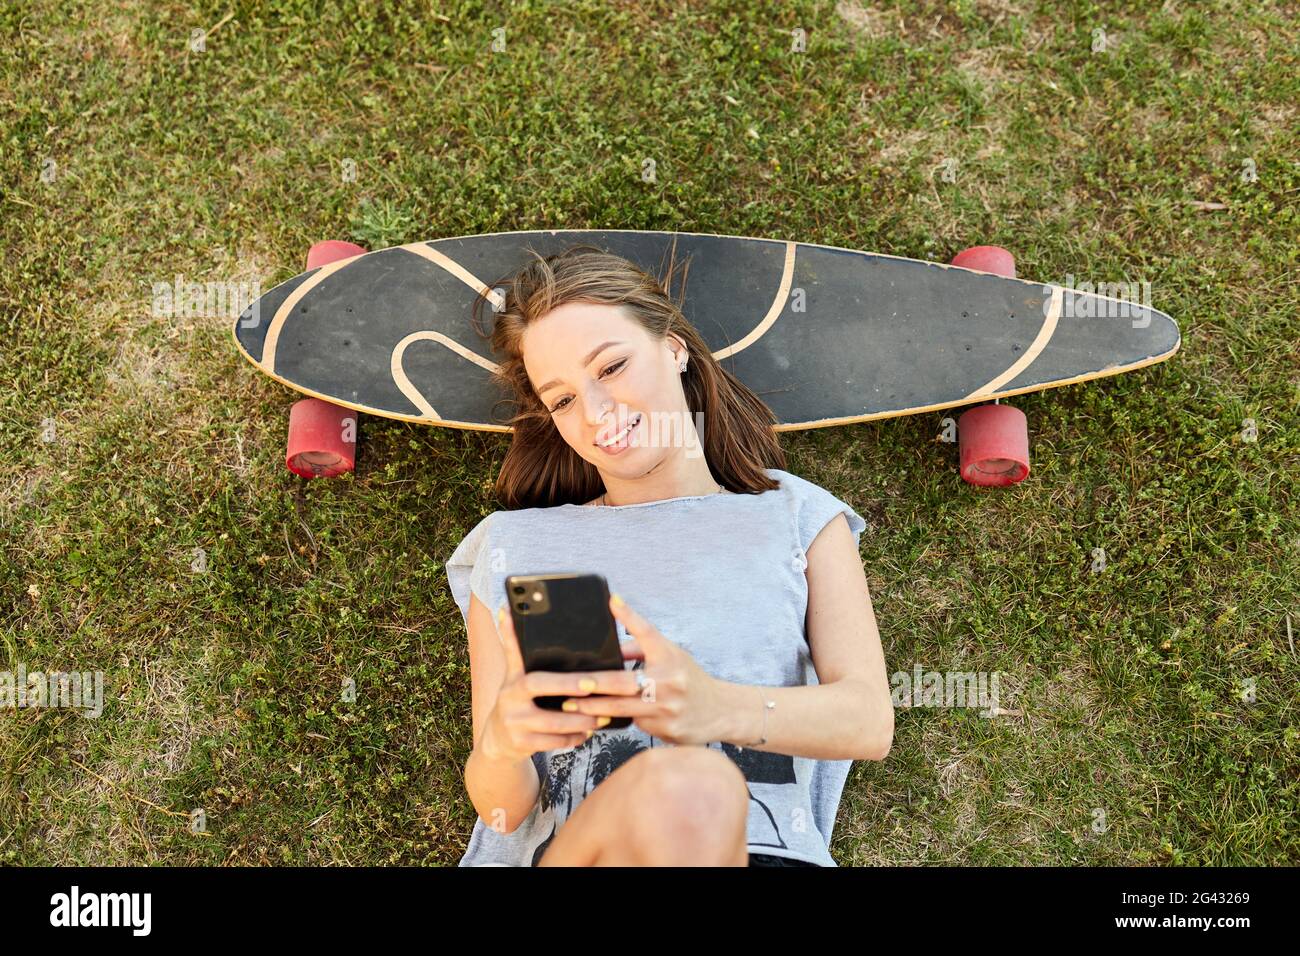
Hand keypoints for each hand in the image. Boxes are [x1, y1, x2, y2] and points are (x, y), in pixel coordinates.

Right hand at [478, 603, 618, 763]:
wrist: (497, 743)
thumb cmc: (517, 705)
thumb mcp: (514, 680)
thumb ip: (519, 654)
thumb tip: (510, 612)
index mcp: (512, 678)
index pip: (514, 653)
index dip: (512, 634)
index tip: (519, 614)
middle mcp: (508, 697)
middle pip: (537, 684)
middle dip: (567, 684)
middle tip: (592, 682)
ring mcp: (513, 722)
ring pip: (552, 720)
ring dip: (580, 718)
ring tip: (601, 715)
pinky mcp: (520, 744)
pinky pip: (553, 741)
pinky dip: (573, 738)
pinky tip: (587, 733)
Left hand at [563, 593, 728, 745]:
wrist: (721, 711)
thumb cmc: (688, 679)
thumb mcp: (670, 656)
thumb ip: (639, 649)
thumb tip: (608, 643)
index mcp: (669, 656)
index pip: (648, 631)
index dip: (629, 616)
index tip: (612, 601)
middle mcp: (670, 680)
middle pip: (623, 681)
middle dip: (593, 685)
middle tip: (570, 684)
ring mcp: (668, 707)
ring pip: (622, 709)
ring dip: (594, 708)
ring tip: (569, 706)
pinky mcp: (667, 730)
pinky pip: (634, 725)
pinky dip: (614, 722)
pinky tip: (595, 722)